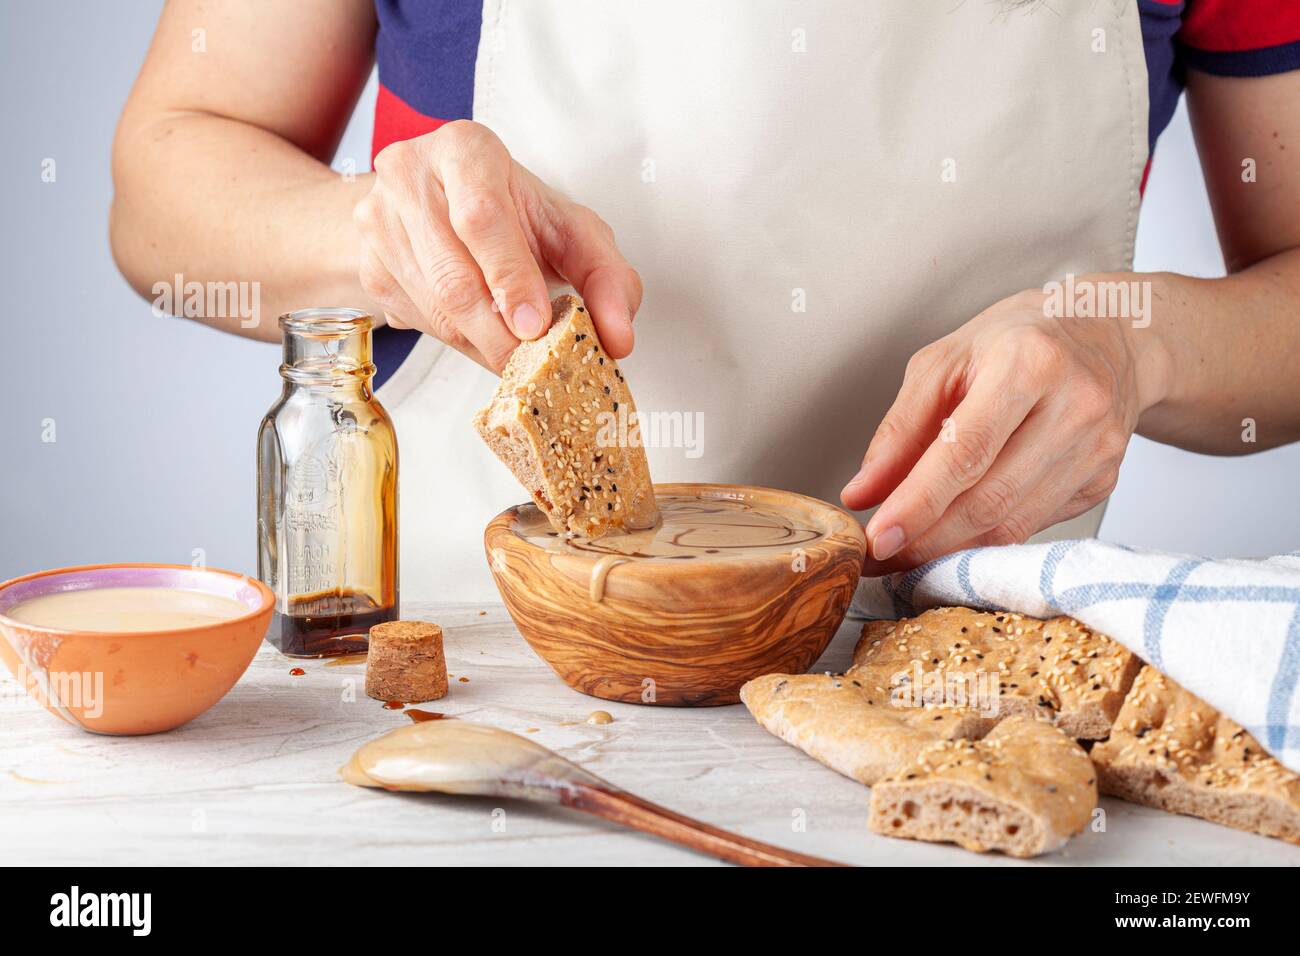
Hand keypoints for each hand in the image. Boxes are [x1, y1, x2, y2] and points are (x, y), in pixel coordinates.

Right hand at [354, 121, 641, 370]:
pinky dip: (460, 342)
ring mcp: (379, 221)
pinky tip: (483, 334)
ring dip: (483, 343)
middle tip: (534, 365)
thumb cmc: (513, 213)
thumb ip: (607, 277)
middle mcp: (411, 176)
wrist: (442, 205)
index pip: (482, 217)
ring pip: (435, 307)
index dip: (510, 277)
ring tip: (518, 353)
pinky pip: (417, 321)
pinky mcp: (369, 264)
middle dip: (500, 332)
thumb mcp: (570, 230)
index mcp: (465, 150)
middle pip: (454, 274)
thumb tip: (618, 337)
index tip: (535, 326)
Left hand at [841, 284, 1169, 574]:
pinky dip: (986, 538)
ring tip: (906, 554)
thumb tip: (862, 493)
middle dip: (926, 538)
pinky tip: (955, 535)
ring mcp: (1097, 450)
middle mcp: (1075, 408)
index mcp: (1029, 363)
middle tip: (879, 557)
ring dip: (951, 549)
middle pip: (990, 498)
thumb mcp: (944, 361)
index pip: (966, 451)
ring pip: (1013, 524)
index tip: (878, 537)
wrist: (1107, 332)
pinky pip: (1033, 525)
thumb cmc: (1017, 340)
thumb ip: (900, 428)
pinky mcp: (1104, 480)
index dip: (918, 503)